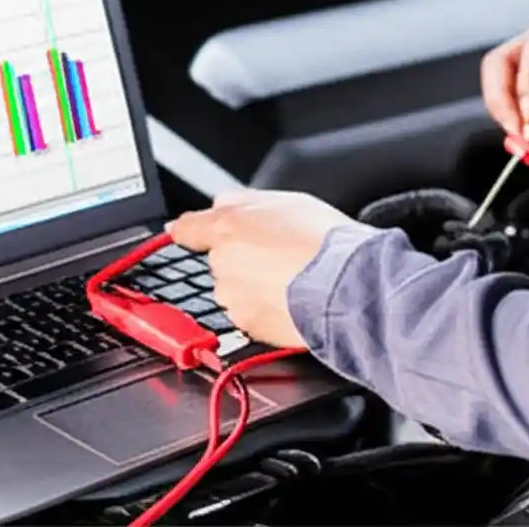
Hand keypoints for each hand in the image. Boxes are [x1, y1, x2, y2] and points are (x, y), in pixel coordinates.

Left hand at [167, 189, 356, 348]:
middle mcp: (223, 263)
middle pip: (221, 261)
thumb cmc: (325, 243)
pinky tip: (293, 300)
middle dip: (244, 260)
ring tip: (293, 280)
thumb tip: (223, 203)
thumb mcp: (290, 202)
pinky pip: (250, 316)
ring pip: (235, 290)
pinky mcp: (247, 327)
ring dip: (255, 286)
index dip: (187, 230)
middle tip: (281, 256)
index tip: (181, 232)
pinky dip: (267, 310)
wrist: (347, 288)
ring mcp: (233, 297)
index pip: (189, 227)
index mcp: (228, 227)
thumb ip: (247, 201)